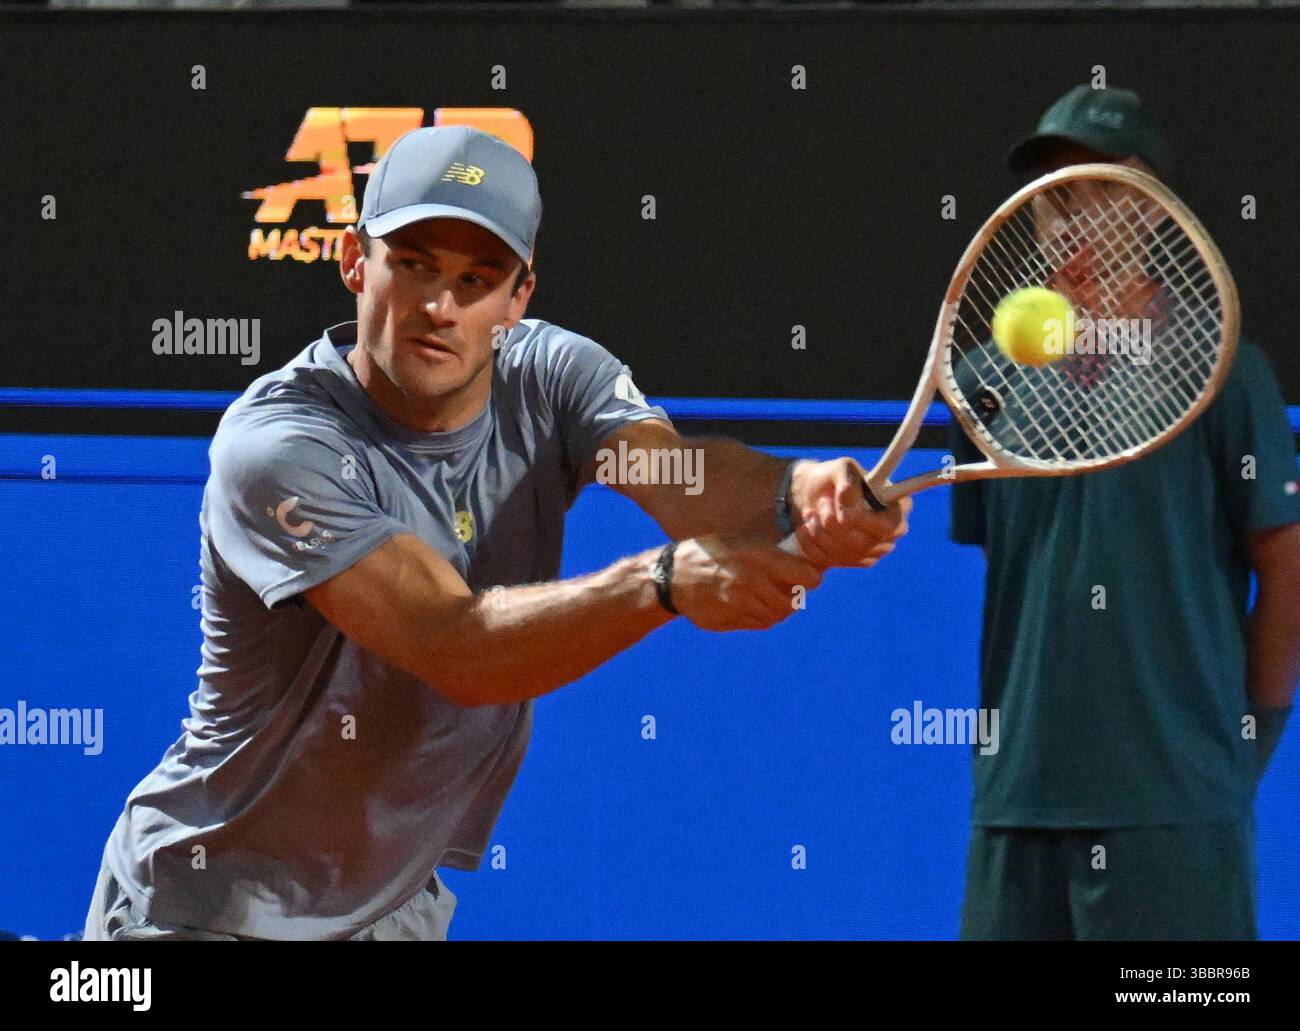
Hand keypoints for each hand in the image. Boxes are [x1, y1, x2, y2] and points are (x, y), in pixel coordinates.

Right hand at [668, 536, 822, 630]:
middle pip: (790, 601)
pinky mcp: (728, 619)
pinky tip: (753, 606)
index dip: (811, 577)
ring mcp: (736, 603)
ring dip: (778, 609)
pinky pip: (757, 623)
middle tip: (791, 592)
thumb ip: (772, 552)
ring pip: (775, 615)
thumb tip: (808, 555)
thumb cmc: (712, 553)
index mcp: (753, 555)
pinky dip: (761, 617)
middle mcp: (747, 580)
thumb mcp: (741, 542)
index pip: (801, 574)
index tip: (812, 578)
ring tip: (771, 599)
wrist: (672, 577)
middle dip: (794, 598)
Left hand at [789, 458, 910, 567]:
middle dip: (834, 523)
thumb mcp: (841, 468)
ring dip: (819, 532)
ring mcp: (874, 550)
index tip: (843, 514)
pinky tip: (804, 529)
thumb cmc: (834, 477)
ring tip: (809, 513)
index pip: (886, 526)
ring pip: (844, 553)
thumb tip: (848, 508)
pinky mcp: (854, 561)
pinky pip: (830, 561)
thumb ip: (848, 482)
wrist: (815, 494)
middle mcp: (891, 533)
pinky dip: (812, 545)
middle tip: (821, 503)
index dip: (864, 523)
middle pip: (863, 543)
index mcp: (898, 507)